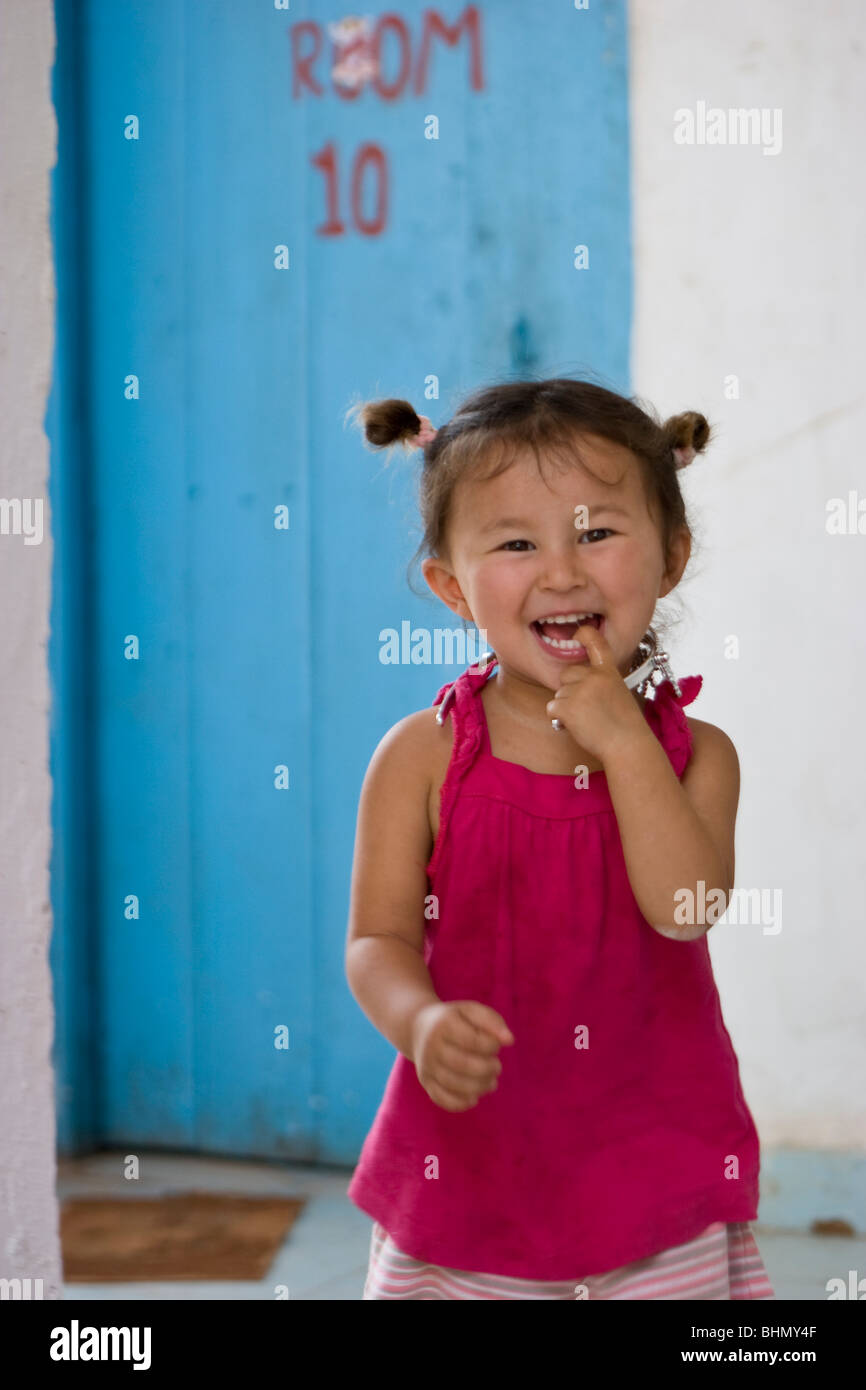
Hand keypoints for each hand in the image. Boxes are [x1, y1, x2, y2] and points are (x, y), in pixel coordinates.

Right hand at [411, 1000, 514, 1112]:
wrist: (418, 1027)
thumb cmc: (454, 1019)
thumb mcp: (471, 1010)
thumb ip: (492, 1021)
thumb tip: (509, 1041)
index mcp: (444, 1024)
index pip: (473, 1041)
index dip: (491, 1046)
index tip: (496, 1045)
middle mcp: (432, 1045)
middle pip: (463, 1065)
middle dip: (488, 1069)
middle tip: (496, 1067)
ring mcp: (426, 1065)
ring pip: (454, 1084)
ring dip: (479, 1087)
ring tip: (490, 1082)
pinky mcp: (425, 1081)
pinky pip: (442, 1098)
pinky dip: (460, 1103)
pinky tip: (474, 1098)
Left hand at [545, 623, 649, 762]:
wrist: (626, 746)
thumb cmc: (624, 726)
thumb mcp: (618, 693)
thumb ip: (600, 682)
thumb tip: (577, 682)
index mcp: (609, 672)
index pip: (596, 643)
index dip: (584, 635)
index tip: (578, 633)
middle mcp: (594, 677)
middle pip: (567, 674)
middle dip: (570, 688)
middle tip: (587, 708)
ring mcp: (580, 690)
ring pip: (560, 694)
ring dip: (567, 707)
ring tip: (588, 720)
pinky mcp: (568, 706)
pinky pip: (553, 708)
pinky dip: (560, 718)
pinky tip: (577, 725)